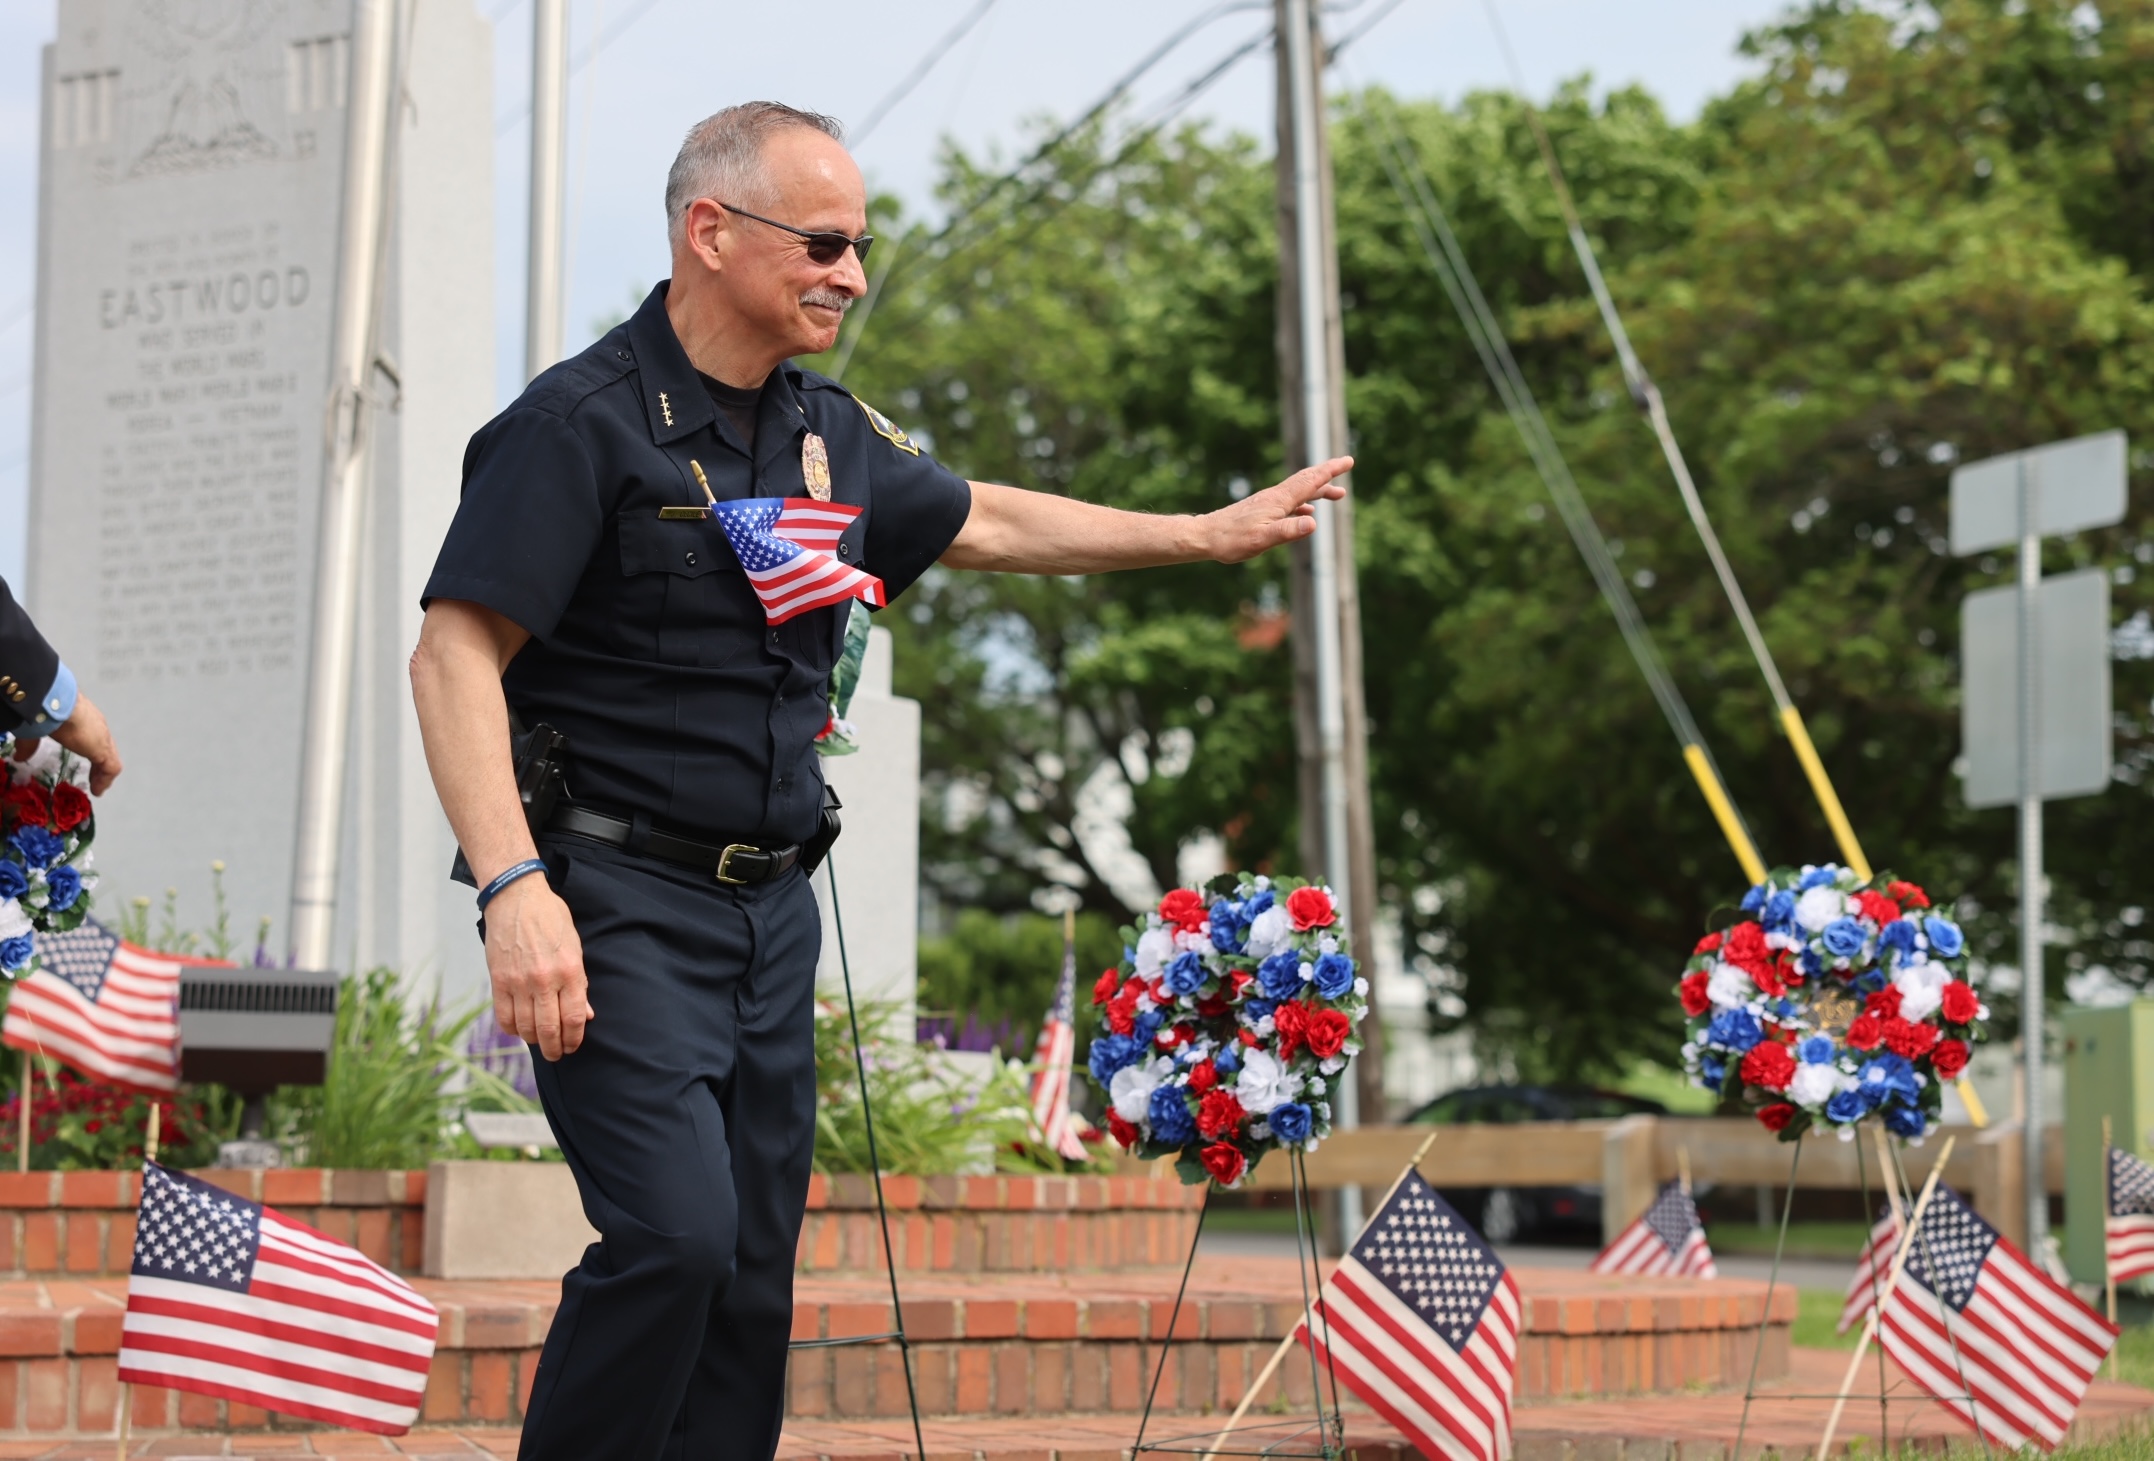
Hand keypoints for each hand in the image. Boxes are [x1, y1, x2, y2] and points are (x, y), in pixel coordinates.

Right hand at [18, 693, 123, 794]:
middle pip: (104, 749)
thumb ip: (30, 744)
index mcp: (83, 721)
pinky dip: (105, 780)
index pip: (93, 738)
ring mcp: (102, 738)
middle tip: (92, 779)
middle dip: (99, 765)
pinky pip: (111, 768)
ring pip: (109, 759)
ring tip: (96, 787)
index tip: (86, 764)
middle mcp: (97, 729)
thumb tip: (19, 757)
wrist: (55, 704)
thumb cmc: (46, 713)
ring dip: (103, 774)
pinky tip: (97, 790)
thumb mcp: (36, 730)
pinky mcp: (102, 749)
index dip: (91, 751)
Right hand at [483, 871, 592, 1060]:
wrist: (516, 898)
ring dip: (534, 1041)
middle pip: (550, 1029)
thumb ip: (579, 982)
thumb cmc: (550, 919)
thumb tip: (585, 1014)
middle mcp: (545, 980)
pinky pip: (504, 1017)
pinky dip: (512, 1029)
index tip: (573, 1046)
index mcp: (569, 970)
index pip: (574, 1018)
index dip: (574, 1038)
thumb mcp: (575, 946)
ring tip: (540, 1043)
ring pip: (526, 1027)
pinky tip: (519, 1029)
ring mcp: (519, 982)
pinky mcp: (499, 980)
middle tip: (557, 1054)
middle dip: (555, 1049)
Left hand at [1201, 457, 1351, 563]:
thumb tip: (1314, 522)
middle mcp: (1275, 497)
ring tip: (1336, 494)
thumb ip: (1287, 530)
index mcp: (1279, 500)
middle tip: (1346, 466)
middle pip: (1306, 480)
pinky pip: (1289, 502)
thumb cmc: (1232, 540)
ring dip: (1318, 490)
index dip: (1330, 471)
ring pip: (1299, 491)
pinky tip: (1306, 512)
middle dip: (1327, 473)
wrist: (1205, 536)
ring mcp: (1268, 502)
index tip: (1348, 461)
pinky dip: (1304, 501)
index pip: (1310, 481)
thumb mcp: (1262, 540)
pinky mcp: (1261, 510)